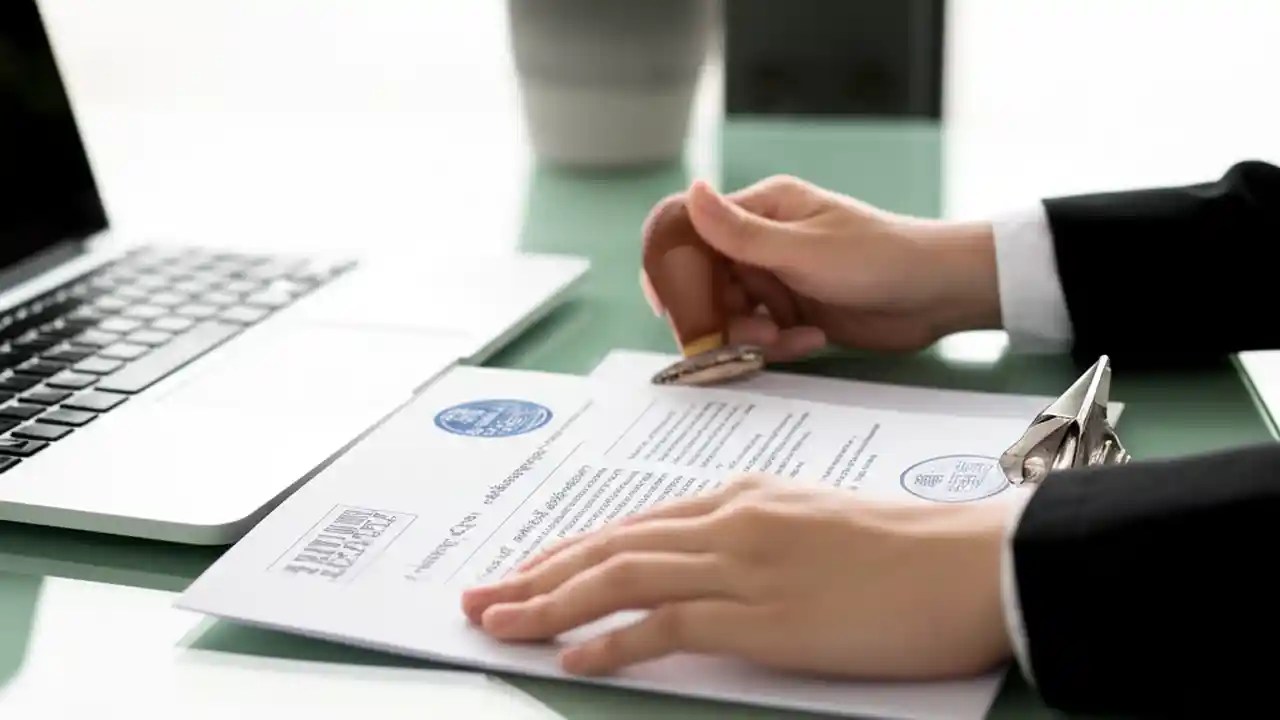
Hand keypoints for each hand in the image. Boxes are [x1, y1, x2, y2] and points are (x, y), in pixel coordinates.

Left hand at [460, 476, 1014, 678]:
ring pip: (621, 577)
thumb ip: (755, 535)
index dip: (571, 548)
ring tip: (498, 621)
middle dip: (535, 572)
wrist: (970, 562)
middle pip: (610, 545)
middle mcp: (729, 522)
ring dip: (548, 602)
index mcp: (742, 497)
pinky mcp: (761, 616)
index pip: (634, 523)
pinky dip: (612, 640)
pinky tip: (573, 655)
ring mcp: (742, 566)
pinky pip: (666, 625)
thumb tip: (708, 561)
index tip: (527, 568)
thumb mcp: (816, 522)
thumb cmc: (906, 547)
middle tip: (480, 594)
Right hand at [640, 176, 1001, 359]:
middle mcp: (766, 241)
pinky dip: (780, 343)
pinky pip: (764, 334)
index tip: (669, 307)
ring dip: (750, 333)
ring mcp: (781, 278)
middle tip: (744, 336)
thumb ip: (741, 232)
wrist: (939, 295)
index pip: (695, 232)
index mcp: (763, 209)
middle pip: (710, 282)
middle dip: (719, 314)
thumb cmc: (878, 257)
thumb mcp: (803, 249)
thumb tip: (690, 192)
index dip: (675, 269)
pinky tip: (812, 340)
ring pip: (734, 314)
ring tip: (785, 337)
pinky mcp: (798, 312)